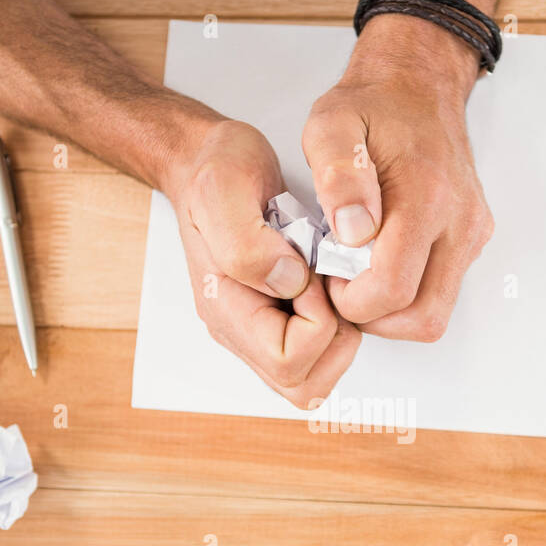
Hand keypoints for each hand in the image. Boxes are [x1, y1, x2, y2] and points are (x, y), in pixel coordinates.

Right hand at [165, 118, 359, 407]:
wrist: (208, 159)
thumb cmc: (216, 169)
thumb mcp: (223, 187)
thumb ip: (246, 243)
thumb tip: (288, 284)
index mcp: (225, 308)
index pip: (287, 360)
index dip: (318, 324)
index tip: (314, 275)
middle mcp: (240, 330)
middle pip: (303, 385)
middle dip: (334, 341)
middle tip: (329, 288)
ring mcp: (258, 329)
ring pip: (314, 380)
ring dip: (338, 340)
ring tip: (329, 287)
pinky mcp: (277, 320)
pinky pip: (316, 356)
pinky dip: (335, 329)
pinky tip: (327, 287)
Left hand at [301, 15, 493, 341]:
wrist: (418, 84)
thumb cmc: (373, 106)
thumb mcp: (332, 125)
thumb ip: (339, 177)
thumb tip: (354, 231)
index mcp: (426, 197)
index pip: (394, 290)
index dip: (352, 301)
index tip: (328, 277)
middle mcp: (459, 223)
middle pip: (422, 318)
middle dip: (374, 317)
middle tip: (341, 286)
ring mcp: (470, 235)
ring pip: (435, 312)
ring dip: (391, 311)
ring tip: (357, 274)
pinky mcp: (471, 240)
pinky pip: (441, 291)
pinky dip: (407, 294)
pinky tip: (378, 262)